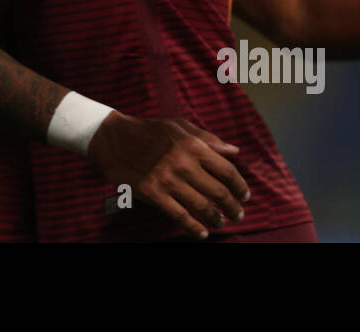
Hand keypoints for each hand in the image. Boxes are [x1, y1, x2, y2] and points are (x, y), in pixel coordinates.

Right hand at [88, 113, 249, 237]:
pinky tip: (201, 233)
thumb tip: (235, 152)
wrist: (114, 138)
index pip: (227, 170)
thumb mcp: (180, 126)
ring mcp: (168, 179)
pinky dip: (193, 227)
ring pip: (201, 206)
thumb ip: (209, 139)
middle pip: (218, 191)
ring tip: (221, 223)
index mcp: (193, 145)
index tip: (245, 195)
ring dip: (216, 218)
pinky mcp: (153, 193)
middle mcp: (183, 163)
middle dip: (233, 206)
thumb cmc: (149, 131)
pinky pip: (179, 215)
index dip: (240, 186)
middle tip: (239, 214)